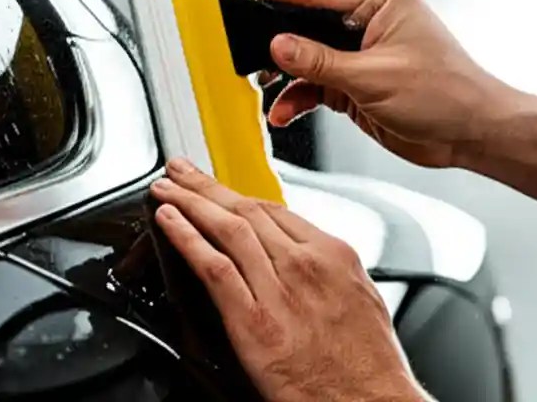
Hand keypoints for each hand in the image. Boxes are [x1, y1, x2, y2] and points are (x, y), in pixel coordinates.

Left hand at [150, 158, 427, 401]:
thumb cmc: (371, 366)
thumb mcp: (361, 299)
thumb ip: (327, 272)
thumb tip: (303, 259)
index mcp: (333, 255)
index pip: (274, 210)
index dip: (238, 195)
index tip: (218, 188)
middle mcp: (305, 264)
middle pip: (246, 209)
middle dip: (206, 186)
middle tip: (180, 170)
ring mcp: (279, 290)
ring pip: (226, 228)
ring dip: (189, 201)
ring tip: (165, 188)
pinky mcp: (254, 321)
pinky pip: (213, 267)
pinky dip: (186, 238)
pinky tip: (168, 221)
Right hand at [236, 0, 512, 168]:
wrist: (471, 133)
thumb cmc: (445, 94)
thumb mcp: (373, 78)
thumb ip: (319, 62)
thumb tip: (278, 45)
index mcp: (381, 0)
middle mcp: (369, 20)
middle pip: (306, 24)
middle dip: (277, 44)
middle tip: (244, 53)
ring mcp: (361, 52)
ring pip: (307, 58)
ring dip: (286, 78)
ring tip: (264, 91)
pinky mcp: (357, 81)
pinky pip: (316, 84)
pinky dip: (299, 98)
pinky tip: (285, 111)